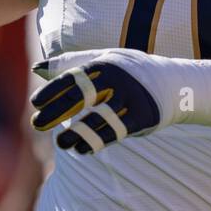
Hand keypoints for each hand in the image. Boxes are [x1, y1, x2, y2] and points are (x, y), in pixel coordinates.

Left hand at [29, 48, 210, 153]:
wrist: (175, 83)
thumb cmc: (130, 71)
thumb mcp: (103, 61)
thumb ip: (69, 64)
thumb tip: (36, 67)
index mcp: (104, 64)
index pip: (72, 77)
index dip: (53, 91)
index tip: (35, 103)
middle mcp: (117, 79)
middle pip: (81, 96)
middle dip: (56, 111)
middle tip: (36, 123)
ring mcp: (131, 98)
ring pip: (98, 119)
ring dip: (76, 134)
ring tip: (61, 144)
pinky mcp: (143, 117)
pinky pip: (115, 133)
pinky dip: (97, 142)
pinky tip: (83, 149)